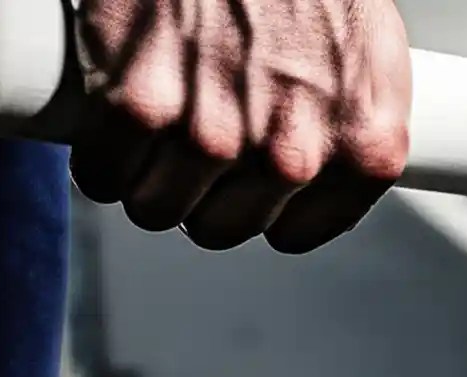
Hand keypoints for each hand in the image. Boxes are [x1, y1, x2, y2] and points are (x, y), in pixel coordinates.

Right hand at [69, 0, 411, 252]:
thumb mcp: (369, 52)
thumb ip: (352, 124)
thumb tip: (322, 174)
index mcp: (364, 150)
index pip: (295, 233)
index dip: (262, 209)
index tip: (246, 182)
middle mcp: (295, 156)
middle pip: (221, 227)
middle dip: (202, 191)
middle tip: (194, 138)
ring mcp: (216, 136)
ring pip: (158, 209)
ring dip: (145, 179)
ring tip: (154, 127)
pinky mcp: (140, 105)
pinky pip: (103, 174)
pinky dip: (97, 158)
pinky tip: (113, 125)